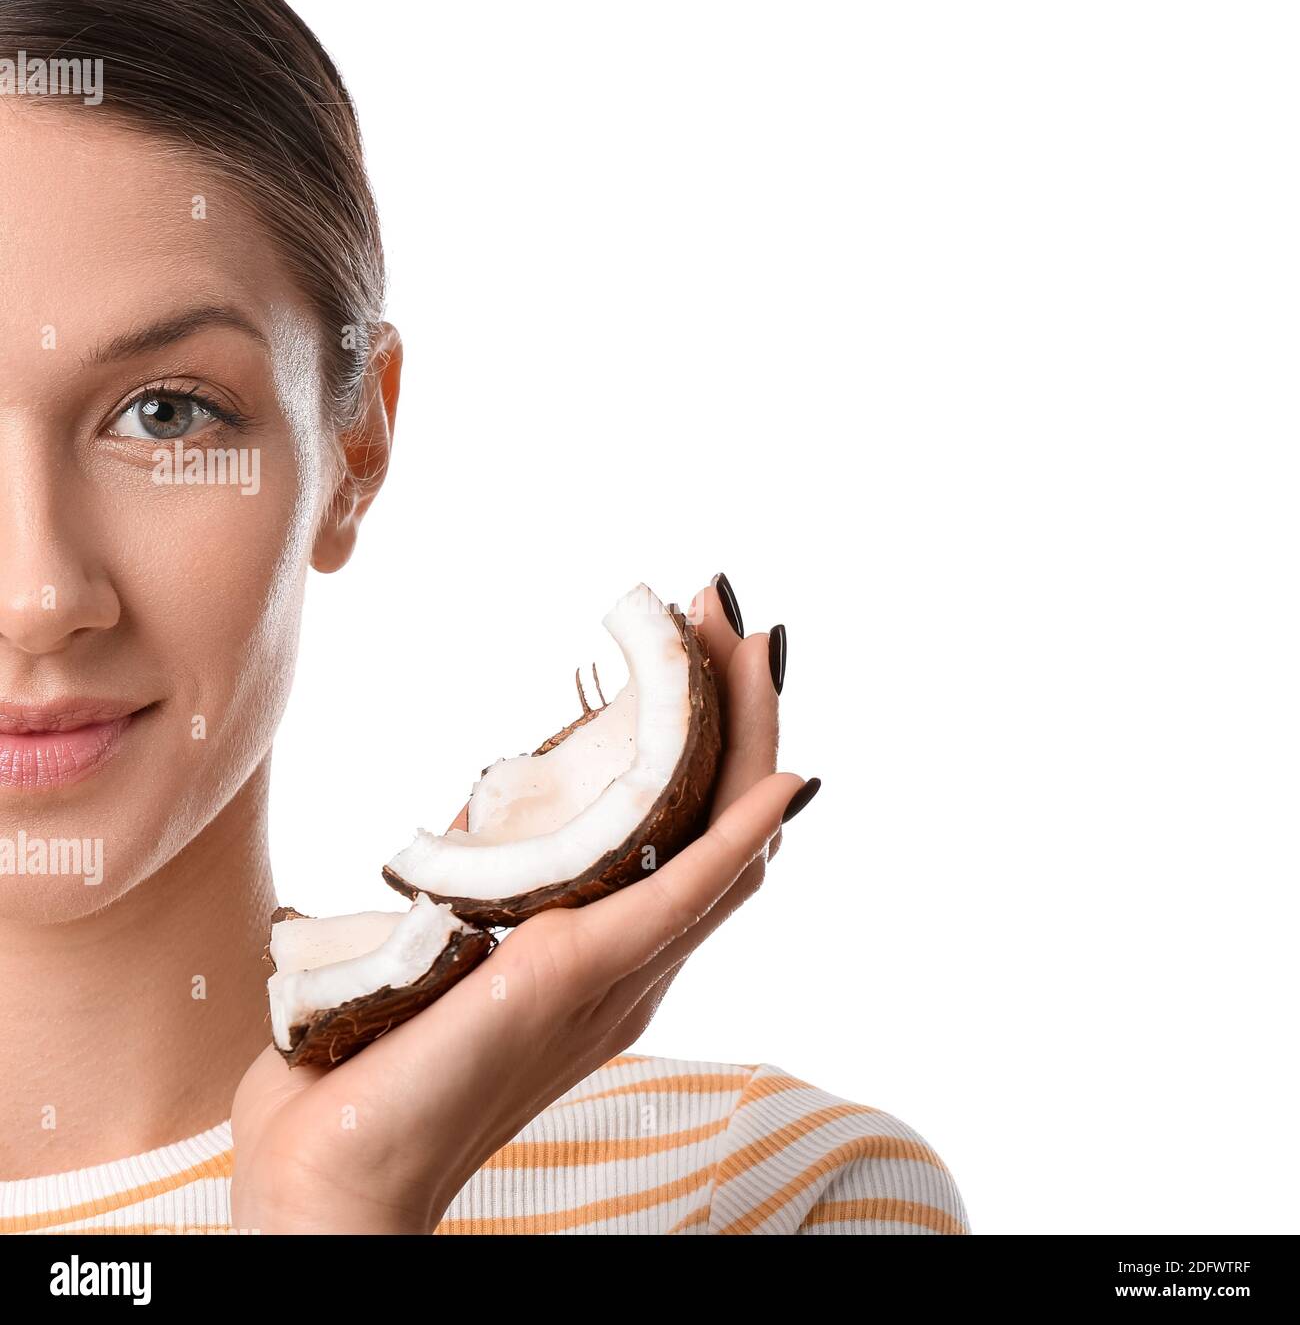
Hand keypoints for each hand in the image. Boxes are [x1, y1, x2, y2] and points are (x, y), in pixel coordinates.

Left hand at [230, 578, 808, 1232]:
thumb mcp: (438, 959)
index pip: (685, 845)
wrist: (333, 1181)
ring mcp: (615, 977)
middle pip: (720, 830)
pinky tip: (781, 777)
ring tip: (750, 646)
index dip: (710, 754)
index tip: (697, 658)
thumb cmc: (373, 1076)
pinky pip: (687, 895)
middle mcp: (630, 970)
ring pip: (722, 846)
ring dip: (746, 740)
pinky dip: (741, 833)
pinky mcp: (575, 977)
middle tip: (734, 620)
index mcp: (601, 965)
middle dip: (739, 720)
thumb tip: (472, 831)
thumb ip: (476, 901)